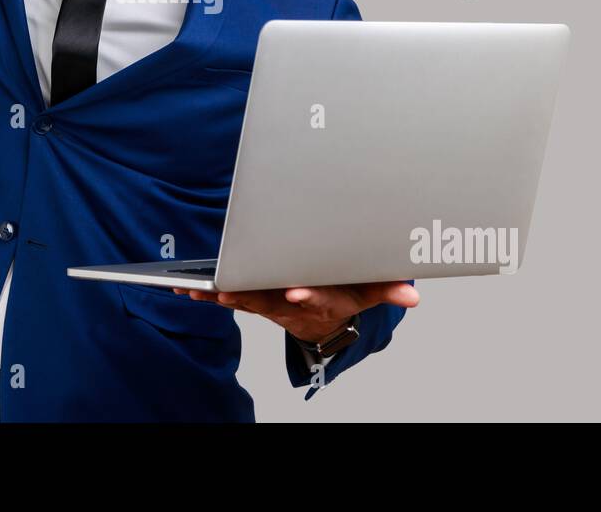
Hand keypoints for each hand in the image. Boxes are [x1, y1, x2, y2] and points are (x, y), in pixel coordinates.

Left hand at [173, 281, 419, 343]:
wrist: (326, 313)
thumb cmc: (346, 290)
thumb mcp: (371, 289)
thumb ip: (388, 287)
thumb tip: (413, 295)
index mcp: (322, 298)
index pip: (315, 297)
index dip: (305, 296)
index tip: (295, 293)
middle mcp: (293, 302)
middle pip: (271, 299)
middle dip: (249, 295)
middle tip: (228, 292)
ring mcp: (271, 301)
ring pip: (245, 299)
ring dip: (222, 294)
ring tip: (198, 289)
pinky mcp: (254, 297)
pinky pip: (230, 295)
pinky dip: (209, 292)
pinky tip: (188, 289)